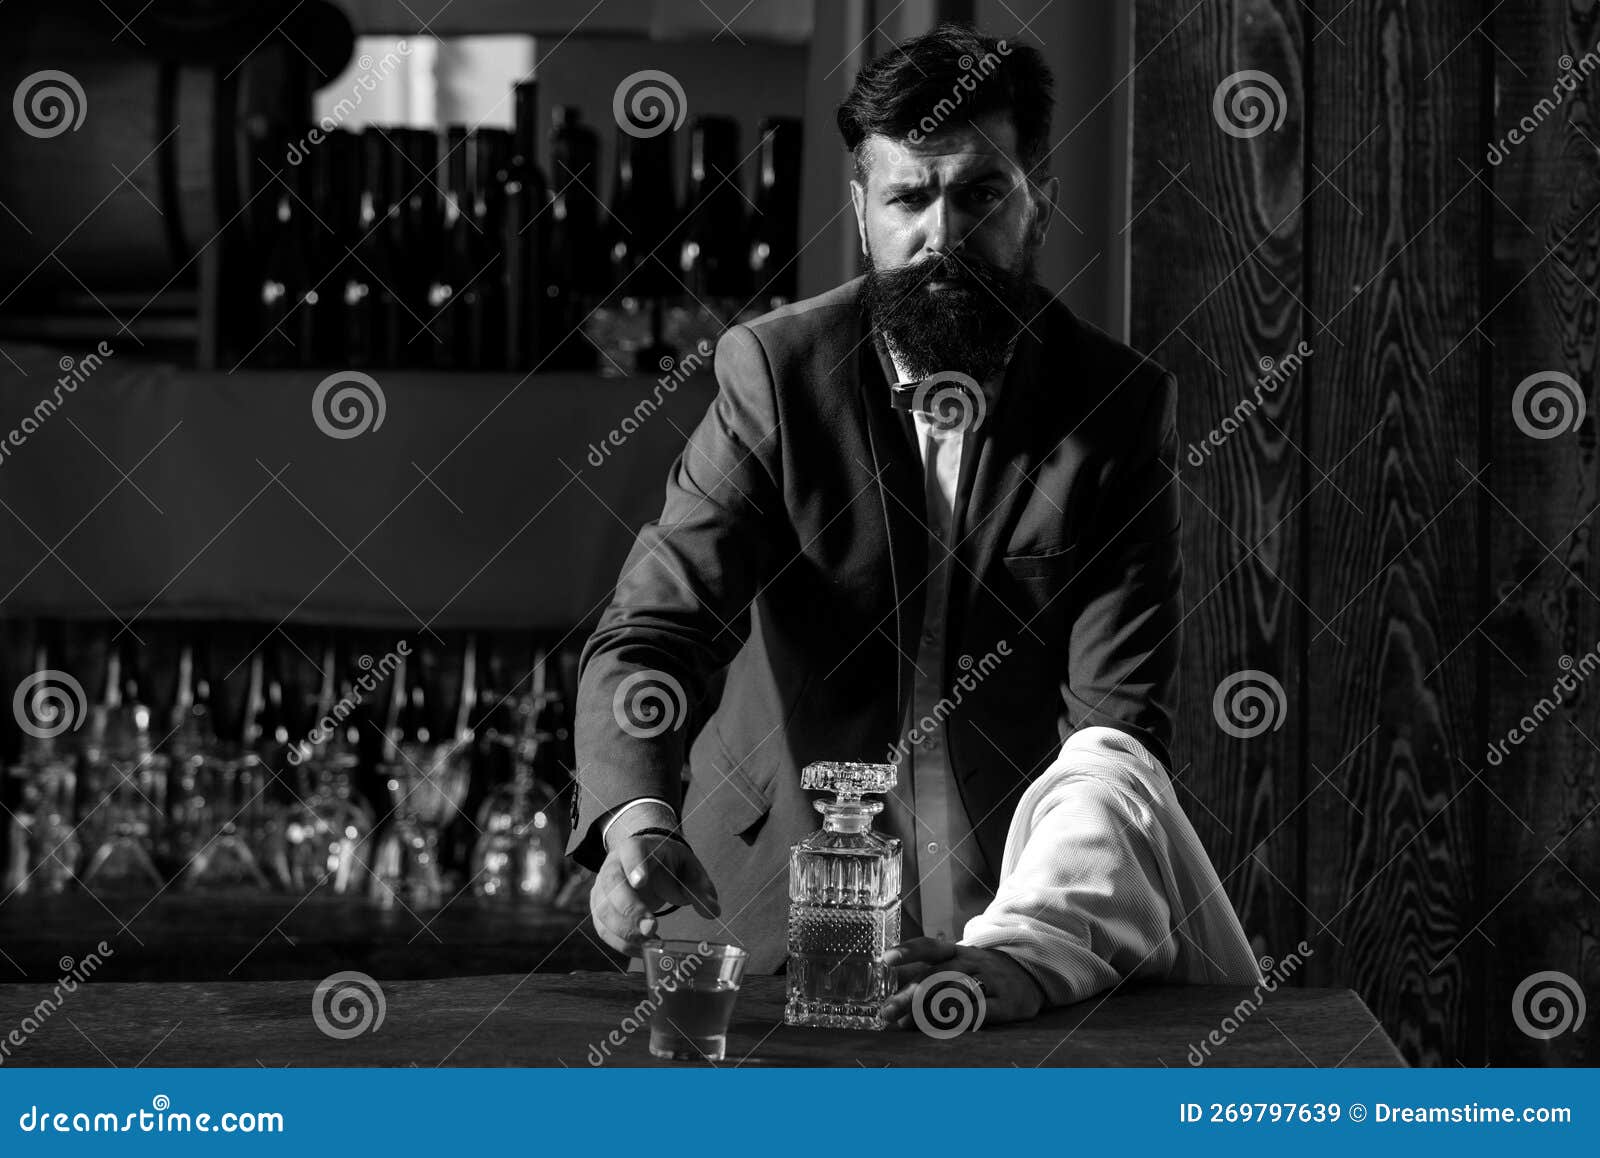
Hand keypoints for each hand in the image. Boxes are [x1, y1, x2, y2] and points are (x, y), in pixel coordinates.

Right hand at [589, 832, 720, 954]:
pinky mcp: (601, 910)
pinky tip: (643, 951)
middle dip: (630, 908)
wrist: (646, 861)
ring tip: (651, 943)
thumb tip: (712, 911)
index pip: (632, 852)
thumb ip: (700, 887)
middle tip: (651, 927)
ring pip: (604, 911)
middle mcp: (613, 866)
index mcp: (637, 847)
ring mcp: (602, 888)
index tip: (641, 882)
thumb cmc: (669, 864)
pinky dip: (623, 944)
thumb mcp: (688, 868)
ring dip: (625, 932)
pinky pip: (604, 930)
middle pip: (612, 884)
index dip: (634, 866)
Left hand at [878, 937, 1046, 1028]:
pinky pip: (984, 1010)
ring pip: (957, 991)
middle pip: (937, 975)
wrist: (1032, 971)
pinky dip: (964, 1018)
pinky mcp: (1008, 1002)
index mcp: (956, 952)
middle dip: (909, 995)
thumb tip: (893, 1007)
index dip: (908, 951)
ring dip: (929, 1010)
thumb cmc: (982, 972)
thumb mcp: (958, 965)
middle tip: (887, 1013)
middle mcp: (971, 962)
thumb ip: (926, 981)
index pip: (929, 947)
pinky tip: (948, 1028)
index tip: (885, 959)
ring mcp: (991, 980)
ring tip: (908, 1024)